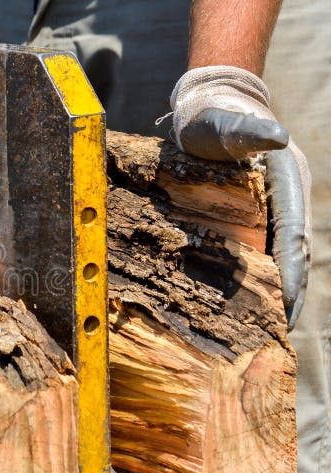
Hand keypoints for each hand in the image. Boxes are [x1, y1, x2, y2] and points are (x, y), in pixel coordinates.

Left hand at [170, 66, 310, 328]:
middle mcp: (282, 203)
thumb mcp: (225, 123)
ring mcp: (267, 212)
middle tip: (274, 338)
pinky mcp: (247, 217)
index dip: (292, 278)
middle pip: (291, 259)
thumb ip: (246, 131)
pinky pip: (256, 254)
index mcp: (287, 187)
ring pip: (276, 261)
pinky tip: (237, 306)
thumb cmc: (214, 116)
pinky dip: (254, 281)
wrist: (205, 107)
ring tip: (259, 334)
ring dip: (272, 295)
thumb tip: (277, 136)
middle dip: (286, 298)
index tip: (286, 312)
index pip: (293, 242)